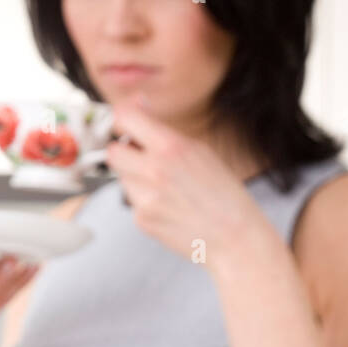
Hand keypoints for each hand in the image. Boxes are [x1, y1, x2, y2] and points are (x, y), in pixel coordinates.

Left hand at [104, 100, 268, 266]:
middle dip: (124, 152)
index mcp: (171, 147)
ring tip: (166, 188)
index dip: (123, 120)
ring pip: (122, 178)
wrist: (234, 237)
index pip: (124, 118)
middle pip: (113, 152)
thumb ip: (165, 132)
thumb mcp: (200, 151)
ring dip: (136, 178)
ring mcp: (146, 197)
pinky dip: (145, 201)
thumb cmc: (225, 195)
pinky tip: (169, 206)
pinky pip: (133, 202)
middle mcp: (154, 170)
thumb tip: (139, 109)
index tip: (127, 124)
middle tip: (140, 158)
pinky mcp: (142, 220)